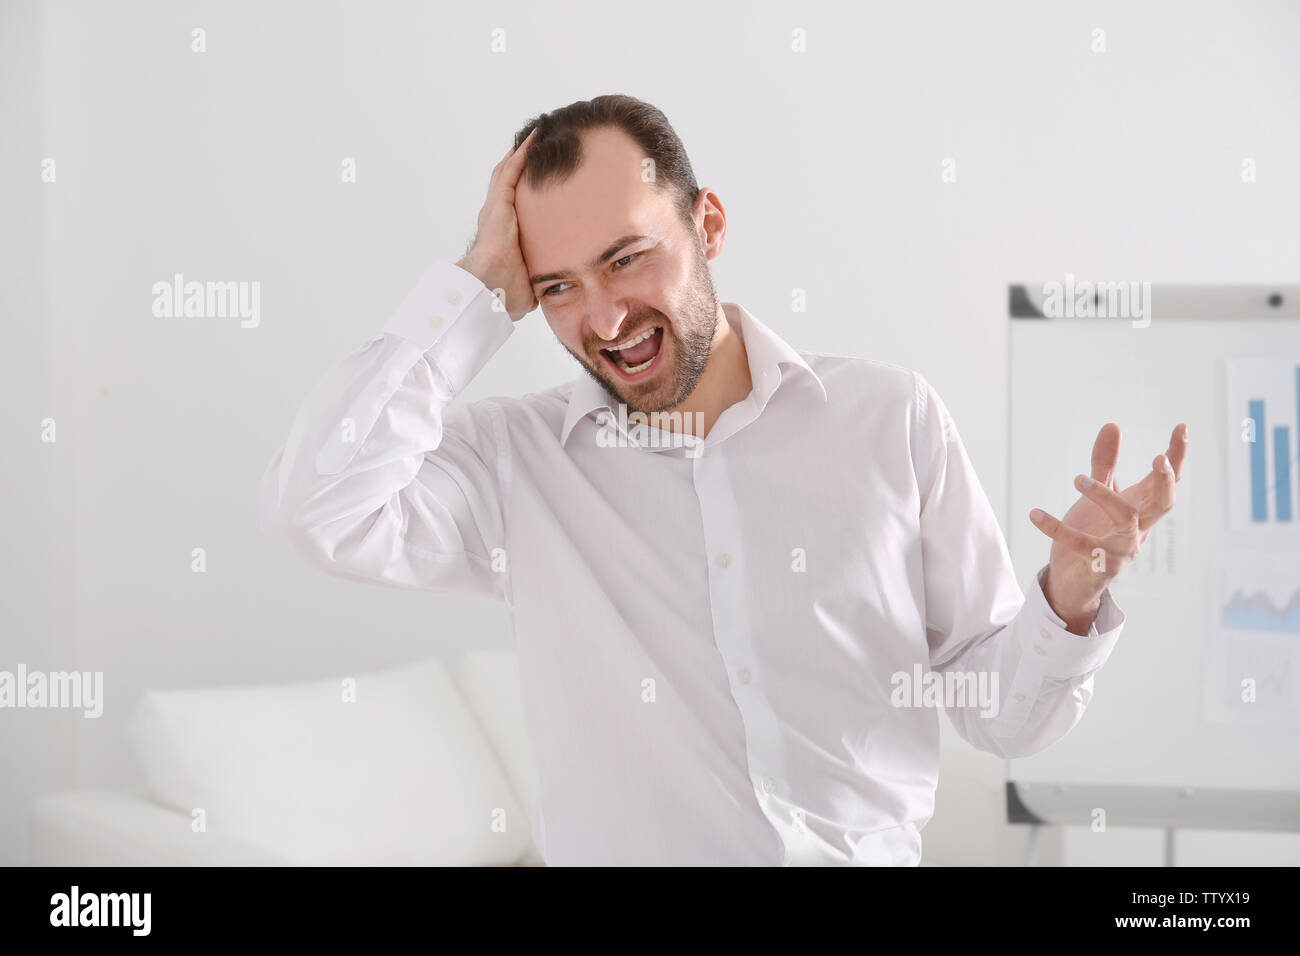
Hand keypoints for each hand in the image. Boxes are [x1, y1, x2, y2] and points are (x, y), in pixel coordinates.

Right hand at [457, 127, 538, 322]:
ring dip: (521, 153)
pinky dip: (523, 153)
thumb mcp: (527, 284)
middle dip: (520, 164)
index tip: (537, 182)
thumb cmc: (505, 293)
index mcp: (500, 236)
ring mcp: (496, 207)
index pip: (513, 209)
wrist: (491, 286)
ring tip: (536, 135)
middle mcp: (495, 217)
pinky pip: (512, 169)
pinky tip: (535, 138)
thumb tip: (553, 290)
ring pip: (507, 171)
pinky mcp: (500, 201)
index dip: (523, 193)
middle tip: (535, 147)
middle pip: (506, 183)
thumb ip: (538, 281)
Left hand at [1029, 423, 1188, 632]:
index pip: (1167, 481)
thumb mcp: (1097, 494)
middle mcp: (1139, 529)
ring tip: (1076, 478)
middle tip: (1159, 457)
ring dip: (1103, 496)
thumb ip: (1105, 464)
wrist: (1074, 582)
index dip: (1177, 456)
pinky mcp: (1101, 567)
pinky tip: (1035, 514)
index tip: (1182, 426)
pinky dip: (1058, 528)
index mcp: (1140, 509)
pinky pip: (1082, 545)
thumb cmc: (1092, 533)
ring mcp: (1123, 549)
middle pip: (1164, 503)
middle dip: (1165, 481)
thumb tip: (1113, 424)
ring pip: (1126, 520)